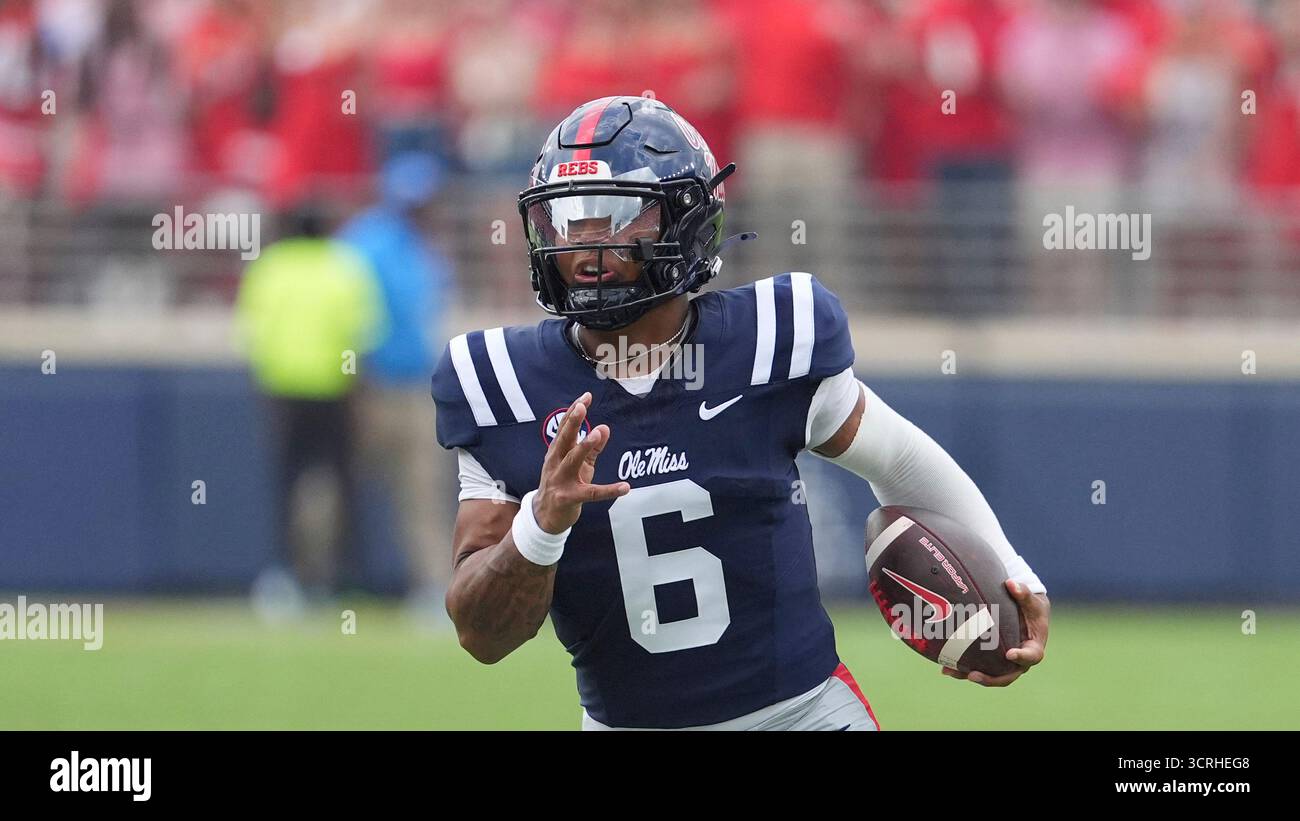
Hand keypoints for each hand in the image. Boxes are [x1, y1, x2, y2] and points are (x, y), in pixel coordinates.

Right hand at [532, 392, 629, 533]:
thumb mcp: (579, 465)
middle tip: (582, 407)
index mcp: (557, 452)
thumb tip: (604, 427)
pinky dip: (608, 490)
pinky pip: (591, 493)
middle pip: (563, 440)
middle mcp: (555, 463)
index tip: (586, 397)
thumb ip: (593, 448)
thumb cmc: (563, 485)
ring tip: (596, 434)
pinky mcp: (568, 498)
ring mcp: (560, 481)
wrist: (544, 516)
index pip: (564, 428)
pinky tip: (624, 487)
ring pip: (572, 461)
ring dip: (583, 447)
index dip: (574, 412)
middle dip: (572, 422)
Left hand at [941, 580, 1048, 686]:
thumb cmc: (1031, 606)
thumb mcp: (1031, 600)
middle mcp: (1020, 660)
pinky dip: (962, 669)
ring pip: (990, 675)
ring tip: (950, 671)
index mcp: (1034, 647)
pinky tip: (945, 667)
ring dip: (969, 675)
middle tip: (972, 675)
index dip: (1022, 657)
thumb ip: (1023, 593)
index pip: (1032, 656)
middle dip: (990, 678)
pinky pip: (978, 668)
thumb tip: (1011, 583)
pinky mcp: (992, 661)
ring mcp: (1005, 663)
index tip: (1009, 654)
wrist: (1027, 614)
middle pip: (1007, 676)